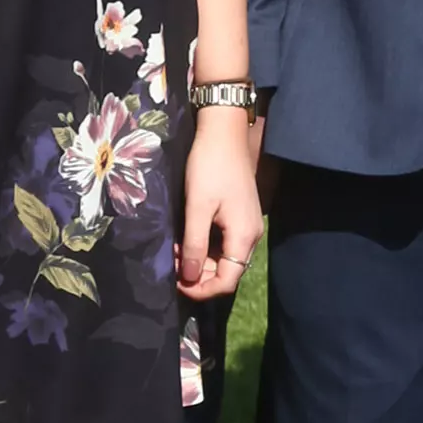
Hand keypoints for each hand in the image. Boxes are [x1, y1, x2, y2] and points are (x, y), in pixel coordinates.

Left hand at [178, 109, 263, 298]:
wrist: (224, 133)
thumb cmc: (210, 167)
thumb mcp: (197, 207)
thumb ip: (194, 244)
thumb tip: (189, 276)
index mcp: (244, 236)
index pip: (228, 281)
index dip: (202, 290)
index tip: (176, 284)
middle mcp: (251, 236)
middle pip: (228, 272)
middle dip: (199, 275)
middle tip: (171, 263)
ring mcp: (247, 225)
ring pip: (225, 258)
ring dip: (200, 261)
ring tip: (175, 249)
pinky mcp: (240, 216)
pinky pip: (225, 243)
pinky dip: (206, 247)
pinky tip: (187, 237)